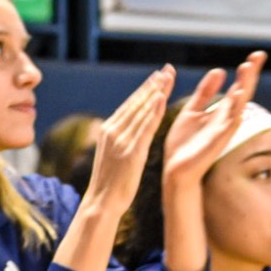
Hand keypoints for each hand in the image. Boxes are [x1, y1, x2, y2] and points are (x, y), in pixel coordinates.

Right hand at [80, 65, 173, 213]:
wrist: (101, 201)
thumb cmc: (109, 184)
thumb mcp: (113, 155)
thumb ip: (120, 140)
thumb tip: (127, 132)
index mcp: (108, 130)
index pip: (130, 104)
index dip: (145, 89)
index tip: (157, 76)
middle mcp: (113, 130)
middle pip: (137, 102)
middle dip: (153, 84)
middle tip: (167, 69)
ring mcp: (121, 140)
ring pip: (142, 111)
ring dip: (156, 92)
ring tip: (168, 77)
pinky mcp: (131, 151)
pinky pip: (145, 127)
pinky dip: (153, 111)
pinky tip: (162, 98)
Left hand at [161, 52, 266, 182]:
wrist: (176, 170)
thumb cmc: (185, 143)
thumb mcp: (192, 111)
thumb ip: (205, 92)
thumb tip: (220, 70)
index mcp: (220, 111)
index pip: (239, 86)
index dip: (248, 71)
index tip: (257, 55)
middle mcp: (226, 119)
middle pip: (243, 92)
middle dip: (250, 75)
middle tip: (257, 56)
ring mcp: (223, 130)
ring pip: (238, 105)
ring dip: (244, 87)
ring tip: (247, 69)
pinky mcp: (217, 141)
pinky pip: (229, 124)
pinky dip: (235, 111)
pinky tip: (238, 97)